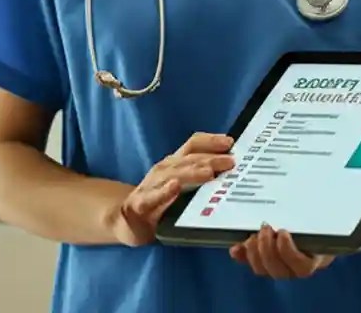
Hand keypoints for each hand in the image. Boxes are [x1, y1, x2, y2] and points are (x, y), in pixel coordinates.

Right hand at [110, 133, 235, 246]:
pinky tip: (175, 187)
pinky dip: (164, 191)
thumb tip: (233, 169)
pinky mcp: (139, 204)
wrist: (127, 220)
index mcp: (174, 163)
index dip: (210, 141)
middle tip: (230, 162)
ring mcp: (150, 185)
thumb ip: (201, 177)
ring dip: (191, 172)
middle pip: (187, 160)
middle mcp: (163, 169)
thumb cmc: (160, 202)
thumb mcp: (181, 186)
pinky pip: (152, 197)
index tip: (231, 142)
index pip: (192, 145)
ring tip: (208, 172)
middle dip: (210, 159)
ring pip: (172, 175)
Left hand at [230, 195, 360, 278]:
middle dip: (266, 254)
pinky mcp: (279, 236)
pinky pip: (258, 254)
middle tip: (262, 227)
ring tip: (249, 232)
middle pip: (280, 270)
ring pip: (266, 266)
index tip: (284, 231)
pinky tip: (235, 240)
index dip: (290, 255)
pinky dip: (244, 251)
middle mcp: (309, 253)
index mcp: (330, 249)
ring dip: (253, 254)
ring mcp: (292, 247)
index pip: (306, 266)